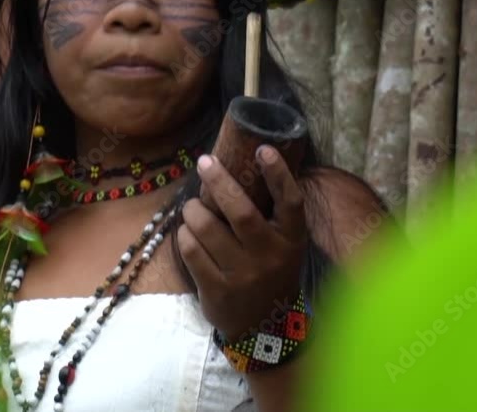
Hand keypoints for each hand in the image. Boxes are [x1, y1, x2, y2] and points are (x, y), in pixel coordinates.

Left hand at [178, 145, 307, 340]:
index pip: (290, 201)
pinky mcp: (217, 290)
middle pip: (241, 211)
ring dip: (193, 211)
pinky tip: (187, 234)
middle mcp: (270, 255)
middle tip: (205, 162)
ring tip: (192, 207)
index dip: (278, 174)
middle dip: (219, 181)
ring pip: (207, 229)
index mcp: (291, 240)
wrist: (267, 327)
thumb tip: (238, 168)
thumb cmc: (272, 272)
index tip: (263, 148)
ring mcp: (243, 275)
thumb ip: (270, 216)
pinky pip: (191, 251)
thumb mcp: (285, 245)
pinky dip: (184, 236)